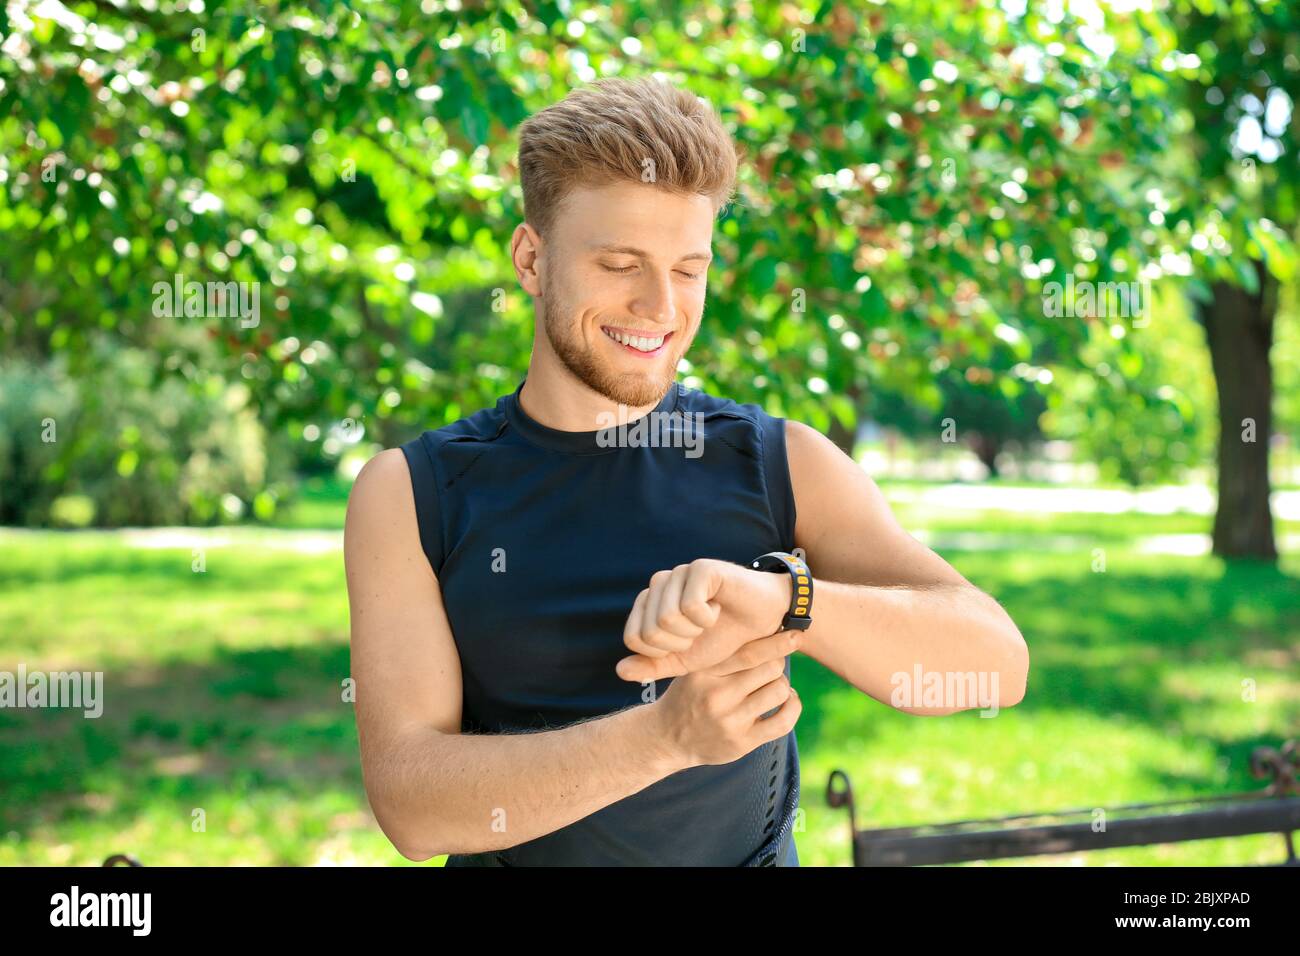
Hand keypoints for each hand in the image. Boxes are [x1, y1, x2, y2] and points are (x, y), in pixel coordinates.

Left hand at [616, 558, 793, 682]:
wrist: (763, 622)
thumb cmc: (724, 637)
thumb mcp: (684, 660)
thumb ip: (653, 666)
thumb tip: (619, 671)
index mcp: (649, 603)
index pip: (633, 638)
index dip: (662, 652)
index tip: (686, 644)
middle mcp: (659, 584)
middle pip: (649, 631)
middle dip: (680, 643)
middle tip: (701, 631)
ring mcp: (678, 573)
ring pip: (666, 618)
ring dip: (694, 631)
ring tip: (709, 619)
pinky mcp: (700, 568)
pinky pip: (689, 606)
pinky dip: (707, 618)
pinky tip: (718, 607)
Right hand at [644, 628, 803, 768]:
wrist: (666, 738)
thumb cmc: (688, 696)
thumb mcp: (695, 670)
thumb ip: (723, 656)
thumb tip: (769, 636)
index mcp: (705, 672)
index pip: (749, 653)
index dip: (777, 642)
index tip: (795, 633)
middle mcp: (717, 695)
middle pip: (770, 668)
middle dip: (778, 663)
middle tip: (772, 664)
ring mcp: (730, 721)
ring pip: (779, 691)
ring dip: (783, 685)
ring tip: (774, 685)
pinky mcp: (742, 742)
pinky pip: (783, 721)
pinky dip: (793, 706)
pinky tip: (787, 701)